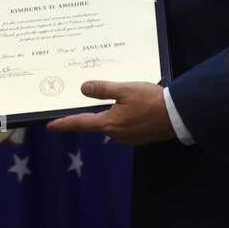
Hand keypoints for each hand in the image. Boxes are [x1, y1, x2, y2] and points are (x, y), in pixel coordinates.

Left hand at [45, 81, 175, 145]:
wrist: (178, 116)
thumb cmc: (151, 101)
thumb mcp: (125, 90)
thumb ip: (103, 90)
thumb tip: (83, 89)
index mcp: (109, 124)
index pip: (80, 123)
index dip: (64, 124)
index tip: (50, 126)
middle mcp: (116, 135)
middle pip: (97, 123)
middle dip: (93, 113)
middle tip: (88, 100)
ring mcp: (129, 138)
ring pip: (112, 124)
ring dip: (111, 113)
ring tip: (116, 99)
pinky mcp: (140, 137)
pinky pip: (125, 126)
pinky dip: (123, 116)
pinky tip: (131, 107)